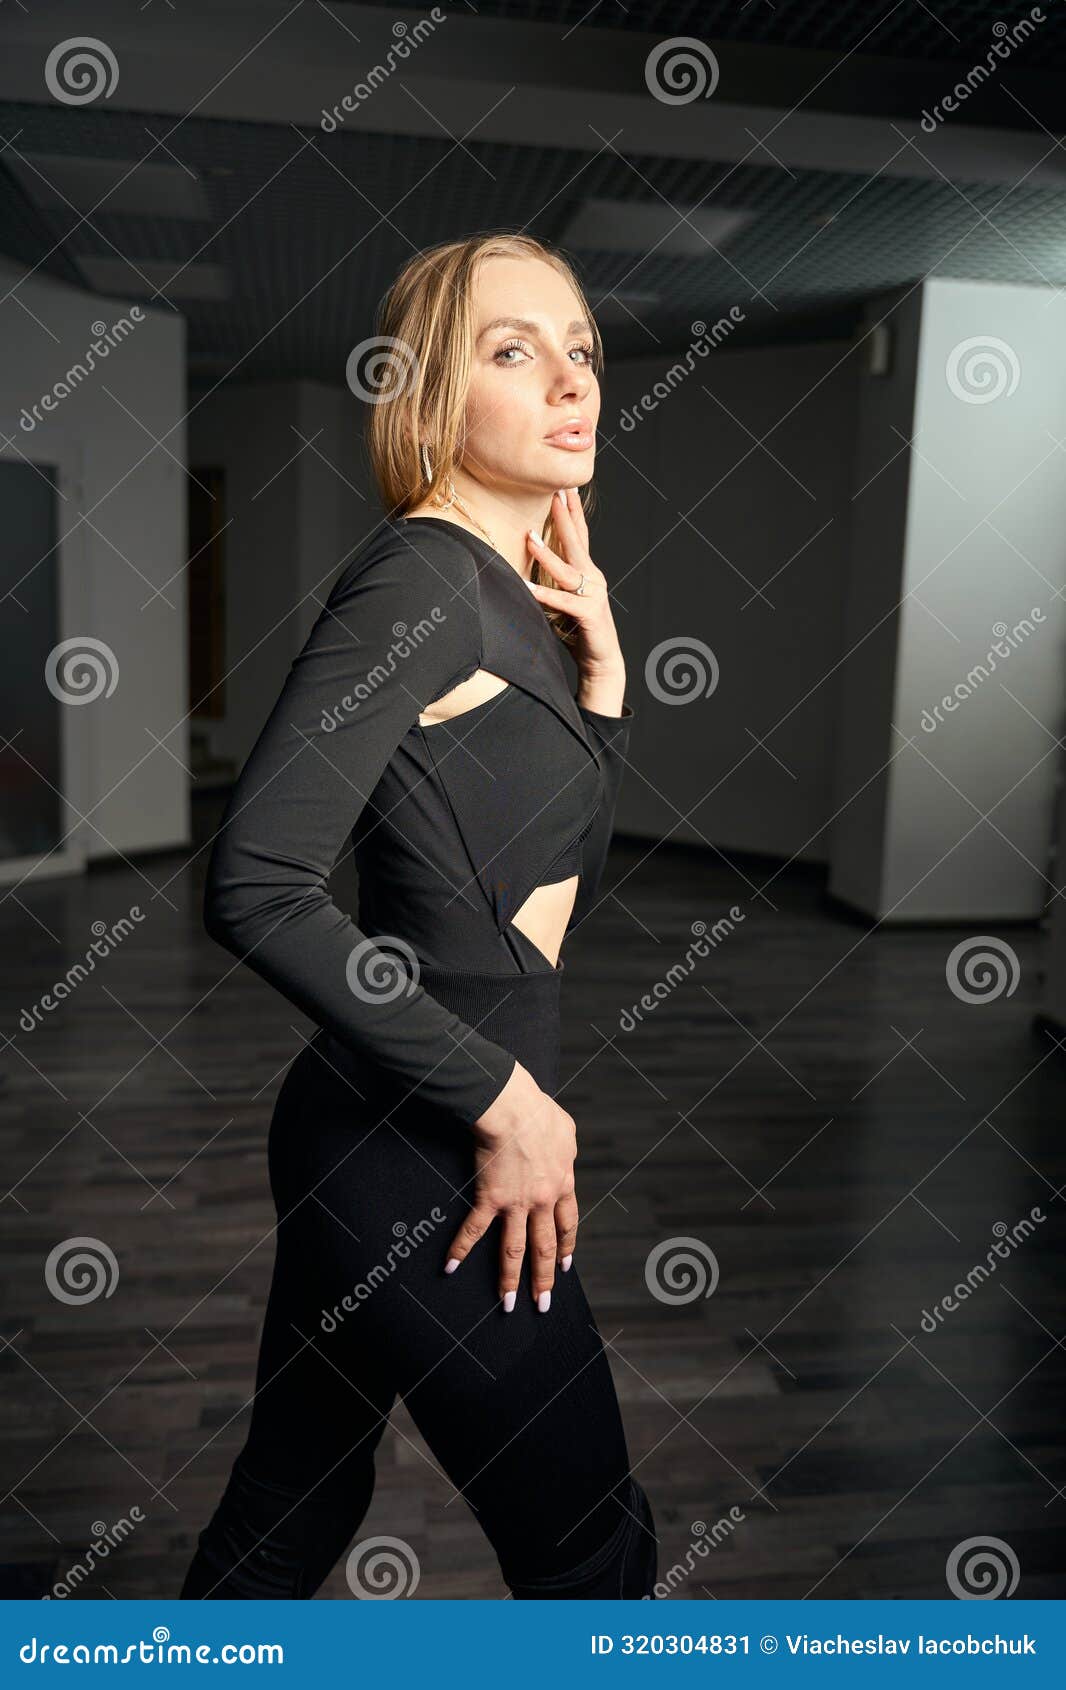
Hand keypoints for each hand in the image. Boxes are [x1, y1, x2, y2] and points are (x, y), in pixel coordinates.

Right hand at [443, 1061, 578, 1312]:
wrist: (514, 1109)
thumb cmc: (539, 1111)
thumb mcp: (565, 1130)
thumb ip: (566, 1148)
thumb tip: (564, 1150)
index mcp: (562, 1183)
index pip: (566, 1223)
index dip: (566, 1246)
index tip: (565, 1265)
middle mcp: (542, 1200)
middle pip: (545, 1247)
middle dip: (544, 1278)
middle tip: (542, 1303)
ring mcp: (516, 1203)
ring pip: (514, 1250)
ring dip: (510, 1280)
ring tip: (508, 1305)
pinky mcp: (490, 1199)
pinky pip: (473, 1230)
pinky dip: (460, 1250)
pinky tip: (451, 1267)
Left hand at [526, 488, 624, 715]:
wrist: (601, 663)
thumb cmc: (579, 633)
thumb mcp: (562, 602)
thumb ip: (552, 584)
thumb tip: (526, 569)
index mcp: (587, 574)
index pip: (579, 537)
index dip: (572, 512)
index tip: (565, 489)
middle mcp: (594, 579)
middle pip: (577, 543)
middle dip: (565, 516)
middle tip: (558, 491)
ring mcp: (593, 596)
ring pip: (567, 570)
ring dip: (547, 553)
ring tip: (530, 536)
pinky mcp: (589, 615)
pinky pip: (562, 602)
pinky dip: (543, 594)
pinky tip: (527, 586)